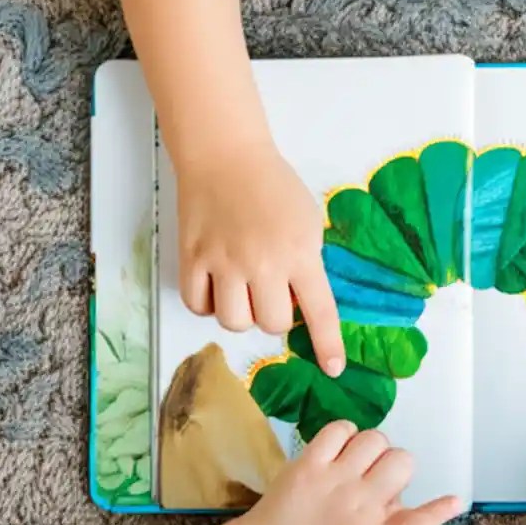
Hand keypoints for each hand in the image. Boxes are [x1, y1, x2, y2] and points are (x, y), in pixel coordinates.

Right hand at [175, 140, 345, 375]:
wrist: (226, 156)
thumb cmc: (274, 187)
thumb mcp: (309, 222)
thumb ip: (308, 262)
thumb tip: (305, 303)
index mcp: (299, 253)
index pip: (319, 311)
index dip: (327, 345)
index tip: (333, 368)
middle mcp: (262, 263)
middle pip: (271, 324)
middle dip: (275, 316)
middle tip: (271, 292)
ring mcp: (223, 262)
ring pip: (234, 322)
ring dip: (242, 315)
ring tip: (243, 290)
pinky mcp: (192, 258)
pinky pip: (198, 306)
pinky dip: (209, 305)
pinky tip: (218, 287)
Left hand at [231, 421, 461, 524]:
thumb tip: (447, 504)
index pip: (418, 523)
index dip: (440, 510)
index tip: (453, 500)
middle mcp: (359, 507)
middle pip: (402, 461)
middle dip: (399, 467)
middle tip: (379, 482)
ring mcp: (332, 482)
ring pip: (374, 439)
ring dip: (374, 449)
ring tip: (360, 465)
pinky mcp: (307, 465)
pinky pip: (340, 429)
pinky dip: (347, 434)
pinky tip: (342, 453)